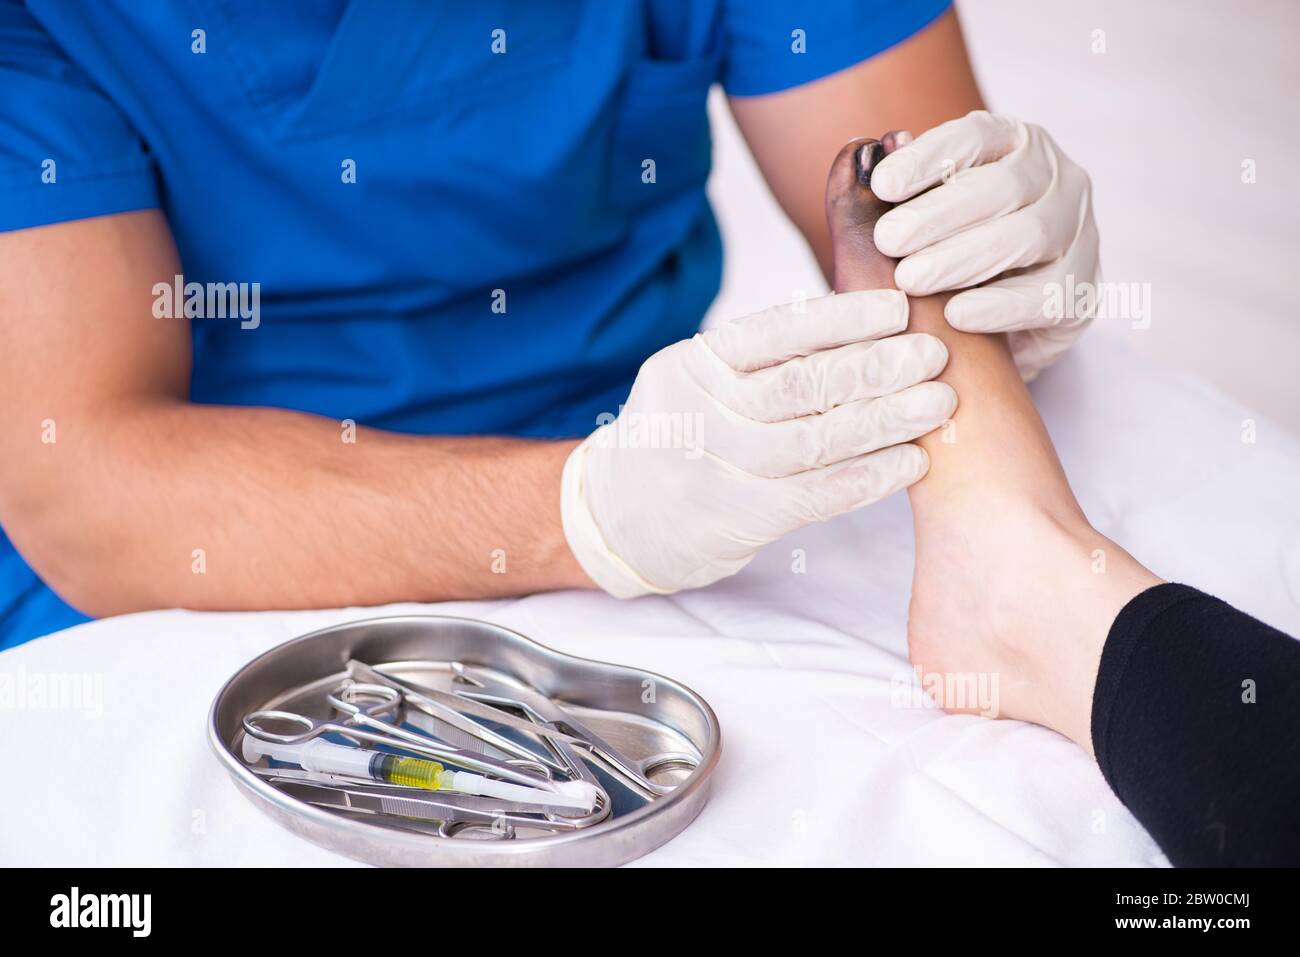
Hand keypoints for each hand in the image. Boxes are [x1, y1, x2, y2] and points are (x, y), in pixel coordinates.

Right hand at [561, 291, 955, 596]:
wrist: (616, 516)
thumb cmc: (681, 436)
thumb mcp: (699, 380)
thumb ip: (762, 359)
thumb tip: (866, 326)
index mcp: (693, 363)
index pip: (774, 332)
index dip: (841, 318)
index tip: (897, 309)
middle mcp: (699, 411)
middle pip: (802, 385)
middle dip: (877, 367)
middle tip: (933, 354)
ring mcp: (714, 469)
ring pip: (815, 440)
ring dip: (886, 421)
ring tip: (937, 404)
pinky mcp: (735, 519)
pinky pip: (814, 495)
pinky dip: (868, 478)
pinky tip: (910, 462)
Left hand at [870, 111, 1098, 379]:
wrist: (1000, 321)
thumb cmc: (949, 250)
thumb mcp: (921, 213)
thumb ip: (899, 190)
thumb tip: (866, 160)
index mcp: (1016, 143)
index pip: (975, 137)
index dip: (928, 158)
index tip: (881, 185)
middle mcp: (1056, 177)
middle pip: (1004, 186)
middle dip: (938, 214)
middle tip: (887, 241)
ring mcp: (1078, 230)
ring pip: (1030, 235)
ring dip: (963, 258)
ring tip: (911, 280)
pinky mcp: (1082, 288)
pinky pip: (1046, 294)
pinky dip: (999, 306)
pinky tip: (957, 314)